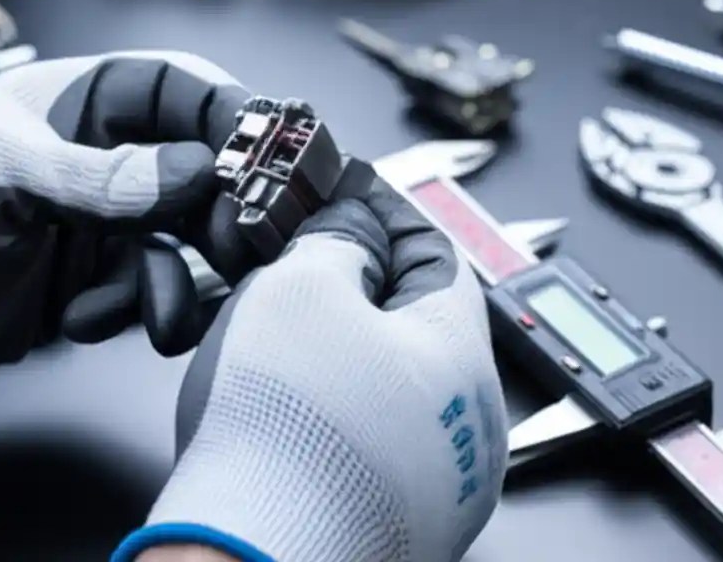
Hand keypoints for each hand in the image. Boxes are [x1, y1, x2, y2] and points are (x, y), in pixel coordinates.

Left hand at [0, 51, 251, 424]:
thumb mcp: (2, 179)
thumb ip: (104, 175)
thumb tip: (198, 167)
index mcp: (68, 103)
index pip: (173, 88)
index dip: (227, 115)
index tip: (267, 155)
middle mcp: (90, 159)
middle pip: (195, 169)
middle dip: (224, 209)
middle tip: (238, 247)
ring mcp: (88, 222)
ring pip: (180, 240)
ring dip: (184, 278)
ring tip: (163, 316)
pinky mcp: (81, 281)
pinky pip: (146, 290)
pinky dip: (143, 310)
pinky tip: (94, 322)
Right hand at [114, 176, 508, 561]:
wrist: (251, 560)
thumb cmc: (284, 434)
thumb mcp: (303, 286)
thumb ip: (340, 240)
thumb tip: (354, 231)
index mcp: (462, 353)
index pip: (437, 252)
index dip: (384, 213)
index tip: (349, 196)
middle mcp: (471, 426)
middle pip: (416, 323)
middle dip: (357, 287)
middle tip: (299, 266)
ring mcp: (440, 485)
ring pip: (390, 386)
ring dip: (340, 353)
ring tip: (276, 342)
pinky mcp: (397, 524)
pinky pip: (370, 443)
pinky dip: (334, 413)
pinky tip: (284, 410)